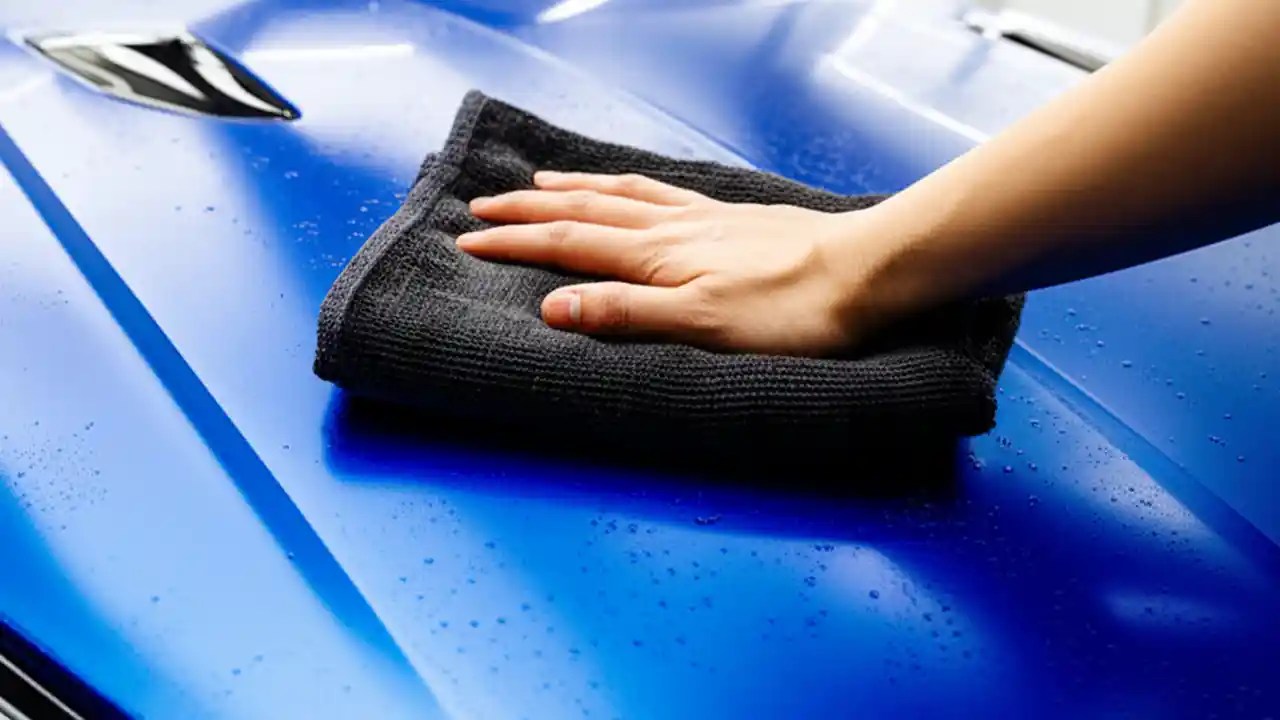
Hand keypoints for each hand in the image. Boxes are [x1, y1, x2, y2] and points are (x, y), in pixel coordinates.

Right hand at [456, 170, 889, 356]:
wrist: (865, 273)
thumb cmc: (789, 312)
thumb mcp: (701, 326)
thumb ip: (626, 313)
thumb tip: (552, 305)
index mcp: (657, 257)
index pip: (569, 245)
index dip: (515, 243)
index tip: (467, 240)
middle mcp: (672, 229)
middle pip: (585, 212)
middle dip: (529, 211)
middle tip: (483, 204)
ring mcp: (703, 219)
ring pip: (622, 196)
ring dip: (574, 190)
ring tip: (541, 183)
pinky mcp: (732, 218)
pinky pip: (663, 192)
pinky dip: (630, 185)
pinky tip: (633, 187)